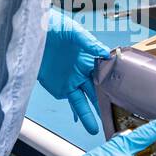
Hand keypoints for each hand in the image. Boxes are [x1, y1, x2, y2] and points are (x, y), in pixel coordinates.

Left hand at [38, 8, 109, 134]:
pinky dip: (77, 114)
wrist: (31, 32)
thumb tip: (105, 53)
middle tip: (115, 118)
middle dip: (105, 105)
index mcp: (89, 59)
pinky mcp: (58, 88)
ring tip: (96, 129)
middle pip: (98, 92)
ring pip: (84, 102)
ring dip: (90, 115)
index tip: (124, 94)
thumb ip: (89, 43)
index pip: (106, 74)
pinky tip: (83, 123)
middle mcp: (82, 73)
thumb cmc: (54, 26)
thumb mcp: (74, 32)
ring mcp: (71, 82)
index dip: (114, 84)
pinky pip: (71, 103)